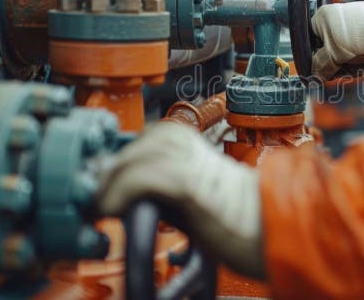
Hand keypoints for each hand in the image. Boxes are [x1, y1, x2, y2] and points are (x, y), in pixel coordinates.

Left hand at [95, 122, 264, 279]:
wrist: (266, 224)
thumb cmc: (234, 214)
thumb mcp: (188, 189)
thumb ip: (158, 185)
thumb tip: (121, 194)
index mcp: (186, 139)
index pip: (133, 141)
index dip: (113, 165)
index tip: (98, 187)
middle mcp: (186, 141)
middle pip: (128, 148)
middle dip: (108, 176)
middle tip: (96, 201)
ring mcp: (187, 157)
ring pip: (129, 160)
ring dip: (110, 186)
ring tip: (103, 209)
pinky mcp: (187, 179)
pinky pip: (138, 179)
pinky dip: (119, 195)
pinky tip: (112, 211)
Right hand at [311, 0, 363, 78]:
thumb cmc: (359, 35)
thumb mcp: (334, 54)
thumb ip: (320, 67)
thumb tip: (312, 78)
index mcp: (321, 19)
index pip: (309, 43)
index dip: (314, 59)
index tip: (320, 70)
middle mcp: (334, 23)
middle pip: (327, 54)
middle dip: (336, 66)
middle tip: (343, 67)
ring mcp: (350, 31)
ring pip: (342, 59)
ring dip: (349, 67)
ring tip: (358, 64)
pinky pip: (356, 57)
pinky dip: (360, 64)